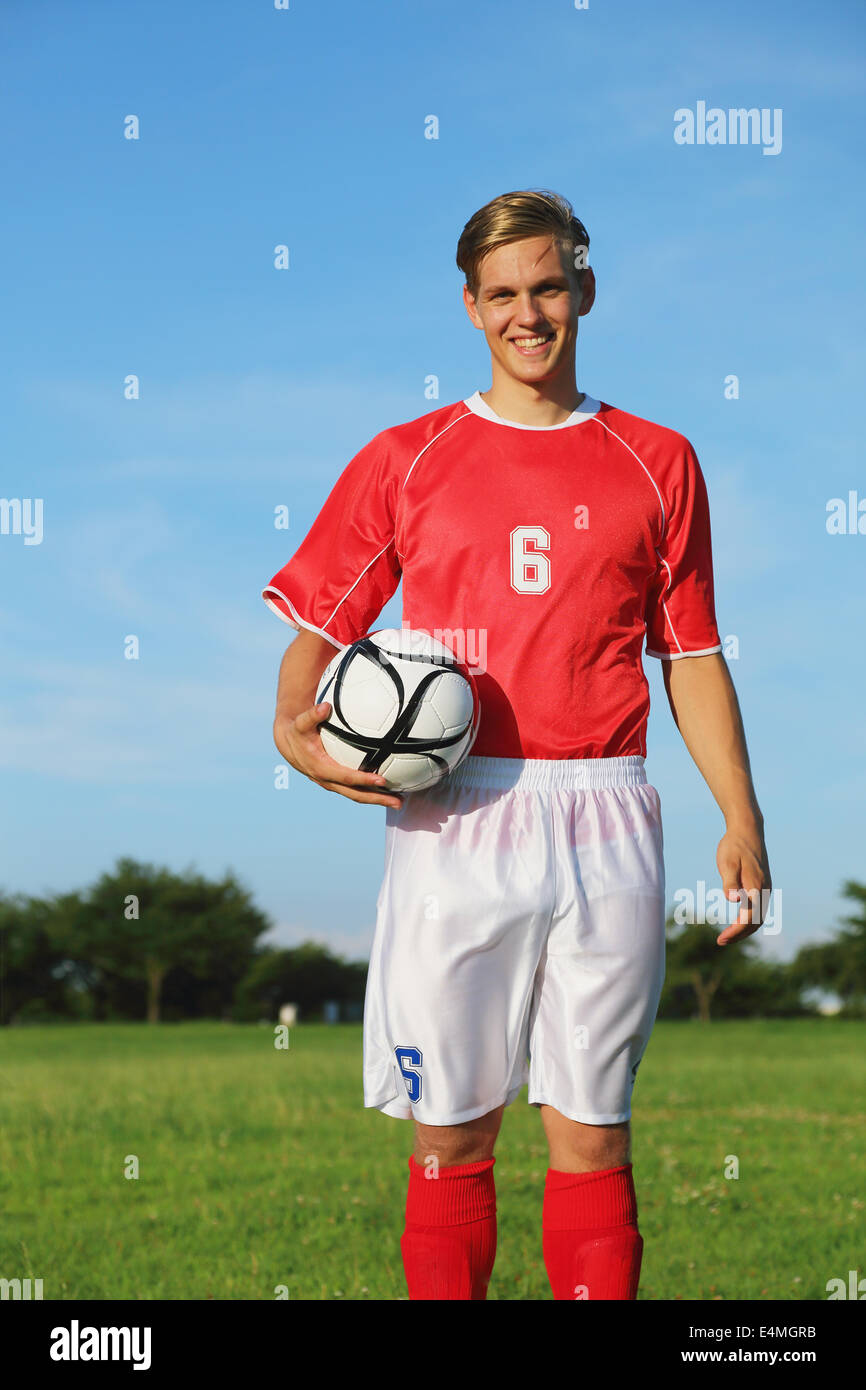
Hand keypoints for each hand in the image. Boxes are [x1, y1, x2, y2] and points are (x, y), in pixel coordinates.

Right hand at [274, 700, 402, 808]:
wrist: (288, 744)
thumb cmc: (298, 731)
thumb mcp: (301, 723)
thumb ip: (312, 715)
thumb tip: (325, 706)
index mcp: (321, 769)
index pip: (346, 778)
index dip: (364, 780)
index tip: (382, 780)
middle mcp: (328, 780)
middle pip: (356, 794)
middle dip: (377, 799)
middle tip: (398, 802)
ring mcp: (333, 783)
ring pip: (357, 795)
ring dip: (378, 799)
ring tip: (399, 801)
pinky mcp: (337, 782)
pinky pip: (356, 790)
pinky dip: (372, 791)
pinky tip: (389, 787)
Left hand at [715, 822, 770, 944]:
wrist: (748, 829)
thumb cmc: (734, 845)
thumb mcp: (727, 862)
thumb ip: (730, 882)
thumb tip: (733, 900)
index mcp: (756, 887)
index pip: (748, 918)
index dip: (736, 932)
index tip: (721, 940)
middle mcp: (764, 890)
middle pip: (756, 922)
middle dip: (740, 935)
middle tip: (721, 942)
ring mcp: (766, 888)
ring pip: (759, 917)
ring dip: (745, 929)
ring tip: (728, 936)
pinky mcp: (763, 885)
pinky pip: (759, 908)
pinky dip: (749, 919)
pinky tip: (736, 920)